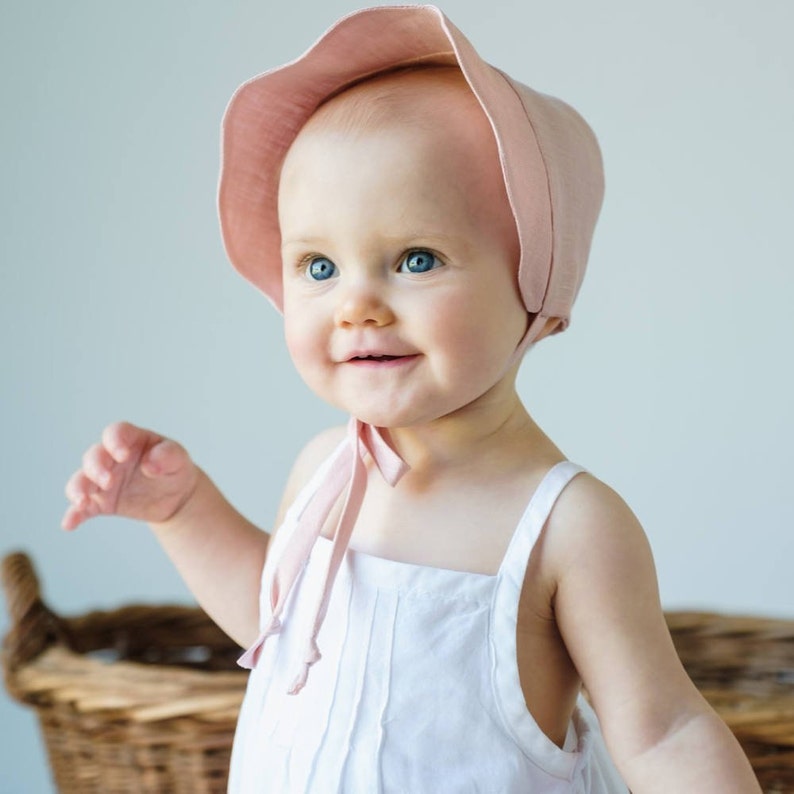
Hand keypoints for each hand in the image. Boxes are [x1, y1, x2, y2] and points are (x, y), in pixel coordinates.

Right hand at [62, 422, 198, 530]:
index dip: (115, 441)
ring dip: (78, 489)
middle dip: (96, 468)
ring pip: (81, 480)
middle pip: (94, 456)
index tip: (123, 455)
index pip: (115, 433)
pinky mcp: (101, 502)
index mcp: (131, 440)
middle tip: (108, 481)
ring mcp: (103, 480)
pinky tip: (69, 524)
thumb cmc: (174, 469)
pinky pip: (82, 508)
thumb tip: (150, 464)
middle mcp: (112, 458)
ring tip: (83, 501)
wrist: (175, 496)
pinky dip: (74, 515)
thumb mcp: (178, 458)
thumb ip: (167, 455)